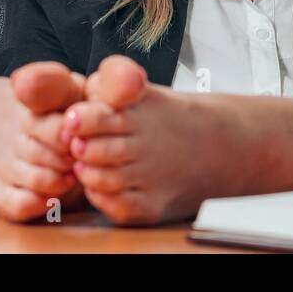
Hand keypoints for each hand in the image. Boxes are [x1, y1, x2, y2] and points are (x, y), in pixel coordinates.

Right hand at [0, 62, 87, 221]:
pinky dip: (35, 205)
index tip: (81, 136)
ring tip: (70, 176)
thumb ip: (70, 87)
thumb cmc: (19, 104)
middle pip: (53, 157)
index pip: (59, 128)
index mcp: (30, 111)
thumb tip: (104, 90)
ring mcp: (4, 165)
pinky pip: (15, 205)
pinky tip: (49, 197)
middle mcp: (16, 139)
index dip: (75, 136)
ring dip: (60, 182)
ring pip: (38, 182)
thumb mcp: (45, 83)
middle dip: (73, 161)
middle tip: (83, 159)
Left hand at [63, 55, 257, 224]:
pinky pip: (116, 207)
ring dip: (87, 173)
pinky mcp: (153, 205)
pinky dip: (102, 197)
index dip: (79, 120)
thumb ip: (107, 84)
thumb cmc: (167, 118)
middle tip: (77, 146)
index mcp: (139, 111)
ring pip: (101, 180)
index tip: (72, 121)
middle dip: (80, 149)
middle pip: (95, 150)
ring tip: (87, 164)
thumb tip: (79, 101)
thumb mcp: (141, 90)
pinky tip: (103, 185)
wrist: (220, 146)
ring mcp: (151, 176)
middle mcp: (146, 144)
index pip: (98, 116)